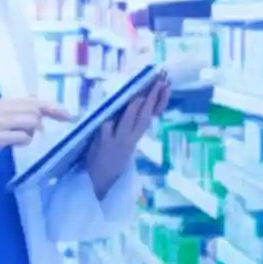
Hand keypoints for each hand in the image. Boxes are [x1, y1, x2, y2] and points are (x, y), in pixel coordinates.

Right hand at [0, 98, 72, 179]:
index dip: (53, 107)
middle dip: (44, 120)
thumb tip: (39, 116)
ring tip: (19, 140)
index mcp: (0, 103)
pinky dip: (24, 141)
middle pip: (35, 109)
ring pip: (31, 121)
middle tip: (43, 132)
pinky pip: (21, 136)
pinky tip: (16, 144)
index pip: (33, 100)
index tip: (69, 116)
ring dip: (32, 133)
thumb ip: (15, 117)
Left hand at [85, 75, 170, 197]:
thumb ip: (130, 128)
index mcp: (135, 137)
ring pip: (128, 120)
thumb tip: (136, 104)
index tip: (165, 86)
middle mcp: (129, 138)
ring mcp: (117, 140)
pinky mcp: (103, 144)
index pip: (151, 115)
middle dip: (152, 98)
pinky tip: (111, 118)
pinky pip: (106, 128)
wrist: (97, 181)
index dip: (159, 101)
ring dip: (135, 107)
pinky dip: (109, 123)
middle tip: (160, 82)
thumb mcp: (125, 145)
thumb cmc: (109, 162)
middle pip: (144, 115)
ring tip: (142, 95)